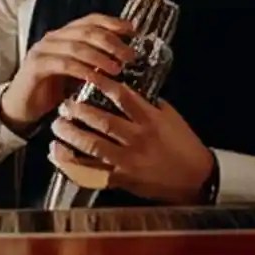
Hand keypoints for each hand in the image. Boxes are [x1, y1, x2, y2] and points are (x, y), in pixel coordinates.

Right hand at [0, 14, 134, 137]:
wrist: (21, 108)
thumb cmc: (52, 90)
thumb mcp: (77, 73)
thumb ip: (94, 62)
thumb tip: (123, 58)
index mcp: (64, 35)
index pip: (90, 20)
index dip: (112, 22)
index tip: (132, 30)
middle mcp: (53, 37)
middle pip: (87, 31)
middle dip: (111, 41)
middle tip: (129, 55)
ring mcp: (43, 50)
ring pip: (76, 46)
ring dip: (100, 56)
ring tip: (117, 68)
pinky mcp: (36, 66)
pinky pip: (64, 64)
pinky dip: (83, 70)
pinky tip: (97, 78)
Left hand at [50, 74, 214, 204]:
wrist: (197, 179)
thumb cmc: (184, 145)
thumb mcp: (170, 117)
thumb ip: (148, 103)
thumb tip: (127, 88)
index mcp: (150, 120)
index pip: (122, 97)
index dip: (102, 84)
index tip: (86, 74)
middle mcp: (137, 139)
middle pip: (101, 121)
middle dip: (78, 111)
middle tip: (64, 103)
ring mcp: (128, 161)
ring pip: (92, 147)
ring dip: (71, 135)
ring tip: (57, 125)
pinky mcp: (122, 180)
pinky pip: (91, 172)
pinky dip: (72, 163)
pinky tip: (58, 154)